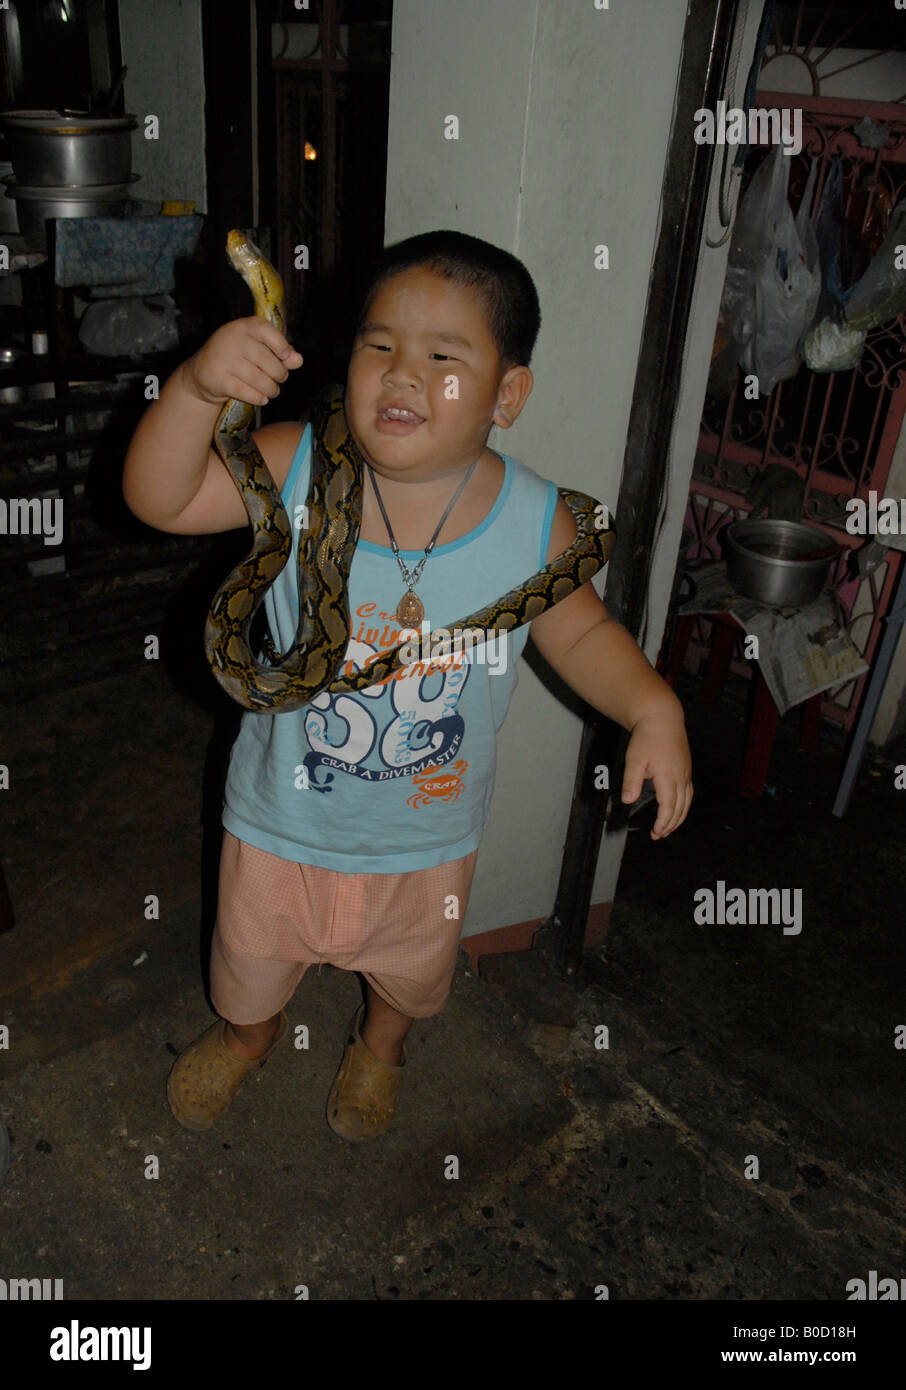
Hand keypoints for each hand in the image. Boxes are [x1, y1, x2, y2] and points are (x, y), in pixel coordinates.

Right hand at [182, 316, 302, 408]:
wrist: (202, 372)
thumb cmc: (236, 358)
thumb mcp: (256, 348)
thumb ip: (279, 352)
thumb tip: (298, 360)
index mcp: (243, 326)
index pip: (266, 330)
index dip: (281, 345)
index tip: (285, 356)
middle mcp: (232, 339)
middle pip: (267, 360)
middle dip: (279, 374)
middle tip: (279, 379)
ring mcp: (223, 358)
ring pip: (258, 379)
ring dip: (271, 389)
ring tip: (272, 390)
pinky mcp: (218, 378)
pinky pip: (246, 392)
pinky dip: (258, 397)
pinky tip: (262, 398)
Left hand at [621, 705, 692, 839]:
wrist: (662, 717)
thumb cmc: (647, 737)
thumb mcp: (634, 759)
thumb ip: (632, 781)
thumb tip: (628, 801)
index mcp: (668, 776)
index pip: (669, 807)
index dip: (663, 823)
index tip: (656, 833)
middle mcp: (681, 776)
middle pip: (680, 808)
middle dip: (670, 825)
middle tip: (658, 835)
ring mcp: (685, 773)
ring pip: (687, 802)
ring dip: (678, 817)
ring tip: (667, 828)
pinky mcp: (686, 769)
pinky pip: (689, 793)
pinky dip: (684, 805)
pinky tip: (677, 809)